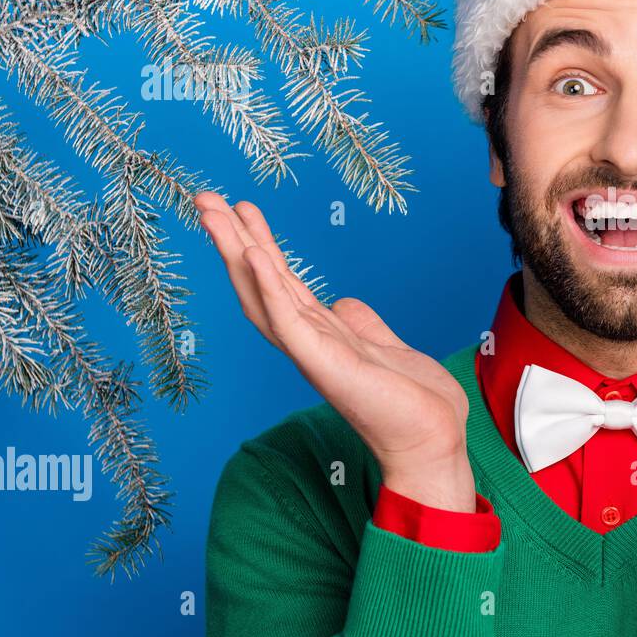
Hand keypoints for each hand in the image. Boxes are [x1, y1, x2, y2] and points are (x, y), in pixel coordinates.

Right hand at [194, 191, 475, 511]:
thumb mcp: (385, 347)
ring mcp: (311, 353)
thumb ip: (361, 323)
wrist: (433, 439)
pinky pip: (288, 321)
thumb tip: (343, 302)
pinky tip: (252, 256)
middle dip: (232, 239)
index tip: (243, 208)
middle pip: (259, 282)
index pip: (281, 283)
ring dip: (237, 251)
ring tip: (213, 211)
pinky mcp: (323, 364)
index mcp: (321, 336)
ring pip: (263, 294)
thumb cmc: (413, 402)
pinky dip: (268, 288)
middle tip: (204, 197)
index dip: (260, 244)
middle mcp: (308, 342)